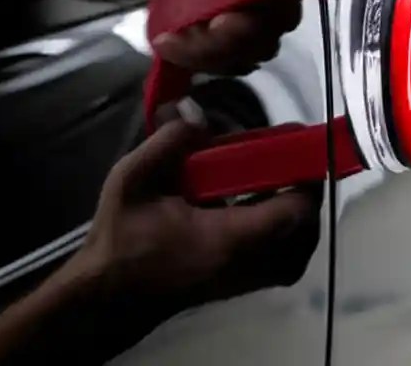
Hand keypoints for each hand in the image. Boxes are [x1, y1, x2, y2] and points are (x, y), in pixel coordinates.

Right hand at [71, 121, 319, 311]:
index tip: (295, 150)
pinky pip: (279, 266)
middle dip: (306, 198)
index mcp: (227, 238)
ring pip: (296, 255)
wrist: (104, 298)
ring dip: (297, 220)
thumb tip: (196, 113)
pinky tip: (255, 210)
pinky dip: (283, 238)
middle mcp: (245, 264)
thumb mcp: (131, 180)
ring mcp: (243, 282)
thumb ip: (166, 144)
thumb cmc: (119, 240)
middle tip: (289, 165)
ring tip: (277, 185)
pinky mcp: (236, 288)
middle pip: (305, 235)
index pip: (292, 213)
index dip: (305, 180)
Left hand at [150, 0, 303, 75]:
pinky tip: (167, 44)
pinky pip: (218, 68)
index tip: (222, 18)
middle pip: (261, 45)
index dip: (259, 23)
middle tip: (191, 28)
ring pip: (237, 60)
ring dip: (202, 51)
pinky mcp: (229, 59)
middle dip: (223, 41)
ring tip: (168, 35)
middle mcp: (270, 23)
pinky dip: (190, 59)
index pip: (287, 17)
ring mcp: (250, 45)